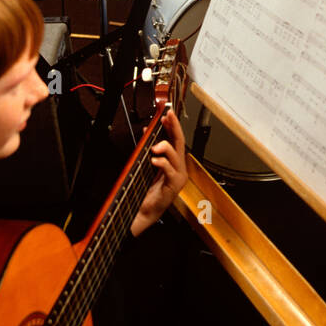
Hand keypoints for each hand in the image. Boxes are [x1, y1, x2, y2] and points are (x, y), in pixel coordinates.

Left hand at [130, 108, 186, 235]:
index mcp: (174, 163)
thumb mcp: (147, 165)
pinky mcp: (173, 186)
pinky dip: (161, 163)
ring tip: (153, 147)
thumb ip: (149, 149)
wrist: (144, 211)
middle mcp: (179, 169)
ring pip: (175, 155)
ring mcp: (178, 177)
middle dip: (174, 128)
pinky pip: (170, 170)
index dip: (173, 126)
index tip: (167, 114)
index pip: (176, 140)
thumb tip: (146, 131)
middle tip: (168, 117)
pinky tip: (153, 160)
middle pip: (180, 144)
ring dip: (164, 147)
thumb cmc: (147, 190)